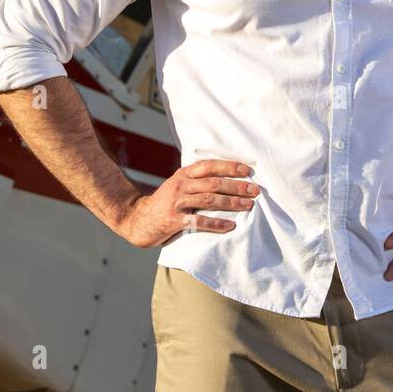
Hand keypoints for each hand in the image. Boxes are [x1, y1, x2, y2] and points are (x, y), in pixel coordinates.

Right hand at [117, 159, 258, 248]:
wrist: (137, 219)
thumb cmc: (163, 203)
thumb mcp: (177, 185)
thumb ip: (195, 180)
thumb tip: (224, 178)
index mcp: (183, 174)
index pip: (209, 166)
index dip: (229, 167)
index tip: (248, 170)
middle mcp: (180, 185)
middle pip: (214, 183)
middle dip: (237, 186)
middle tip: (255, 190)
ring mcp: (177, 202)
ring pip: (209, 200)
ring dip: (231, 202)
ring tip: (248, 205)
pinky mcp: (174, 220)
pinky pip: (199, 221)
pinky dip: (216, 224)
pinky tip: (230, 226)